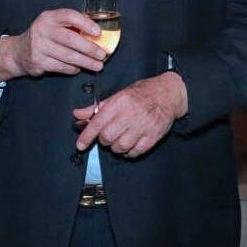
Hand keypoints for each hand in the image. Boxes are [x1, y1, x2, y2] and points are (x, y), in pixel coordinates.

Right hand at [0, 9, 106, 80]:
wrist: (19, 52)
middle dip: (89, 48)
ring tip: (97, 65)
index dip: (85, 23)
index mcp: (49, 17)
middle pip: (70, 39)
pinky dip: (72, 69)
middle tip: (102, 54)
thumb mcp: (54, 24)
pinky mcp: (38, 61)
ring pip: (67, 56)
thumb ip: (72, 25)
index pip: (69, 16)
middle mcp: (42, 30)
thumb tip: (97, 30)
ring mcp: (39, 46)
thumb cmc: (44, 36)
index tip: (98, 32)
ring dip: (85, 62)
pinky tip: (79, 68)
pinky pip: (61, 67)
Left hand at [72, 72, 187, 157]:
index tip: (80, 145)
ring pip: (120, 147)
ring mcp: (143, 127)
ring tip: (120, 138)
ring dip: (116, 147)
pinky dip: (129, 152)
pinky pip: (134, 152)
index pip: (98, 123)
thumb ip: (97, 108)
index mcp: (120, 102)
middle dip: (104, 139)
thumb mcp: (118, 95)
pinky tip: (130, 143)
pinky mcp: (153, 137)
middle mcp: (131, 115)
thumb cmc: (142, 94)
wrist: (168, 95)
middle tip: (108, 134)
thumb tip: (78, 115)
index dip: (87, 136)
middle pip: (107, 137)